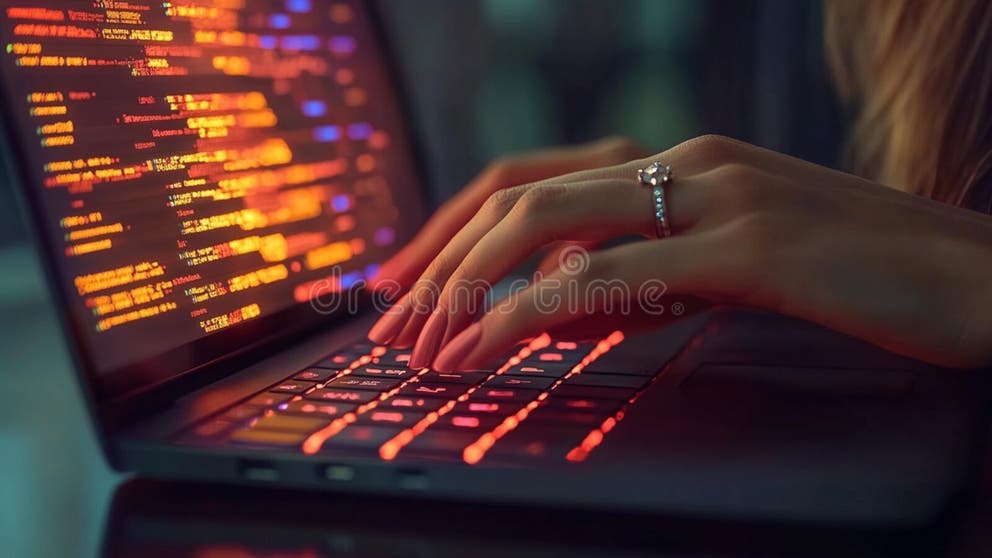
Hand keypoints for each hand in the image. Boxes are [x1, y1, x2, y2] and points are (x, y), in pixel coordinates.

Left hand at [369, 135, 991, 370]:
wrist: (980, 276)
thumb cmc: (858, 277)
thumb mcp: (730, 270)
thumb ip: (648, 276)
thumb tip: (559, 307)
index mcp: (678, 164)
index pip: (531, 180)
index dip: (452, 228)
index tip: (403, 281)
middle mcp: (684, 164)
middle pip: (516, 196)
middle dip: (437, 262)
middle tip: (389, 323)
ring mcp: (714, 196)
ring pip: (546, 225)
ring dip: (466, 289)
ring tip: (423, 348)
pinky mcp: (748, 245)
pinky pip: (607, 273)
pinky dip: (529, 312)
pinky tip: (488, 349)